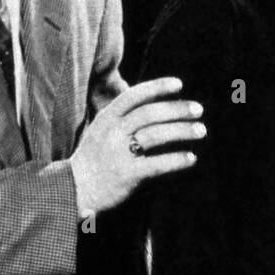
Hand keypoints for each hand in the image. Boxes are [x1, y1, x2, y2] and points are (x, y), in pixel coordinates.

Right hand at [69, 77, 203, 214]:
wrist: (74, 190)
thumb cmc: (94, 159)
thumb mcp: (101, 131)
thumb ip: (122, 117)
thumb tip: (156, 103)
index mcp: (106, 119)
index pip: (133, 96)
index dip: (157, 87)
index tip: (178, 84)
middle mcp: (112, 133)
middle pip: (149, 114)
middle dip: (177, 109)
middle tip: (198, 110)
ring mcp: (118, 154)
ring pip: (156, 135)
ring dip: (182, 131)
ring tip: (200, 130)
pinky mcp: (127, 175)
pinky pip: (157, 164)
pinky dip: (176, 160)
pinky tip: (191, 158)